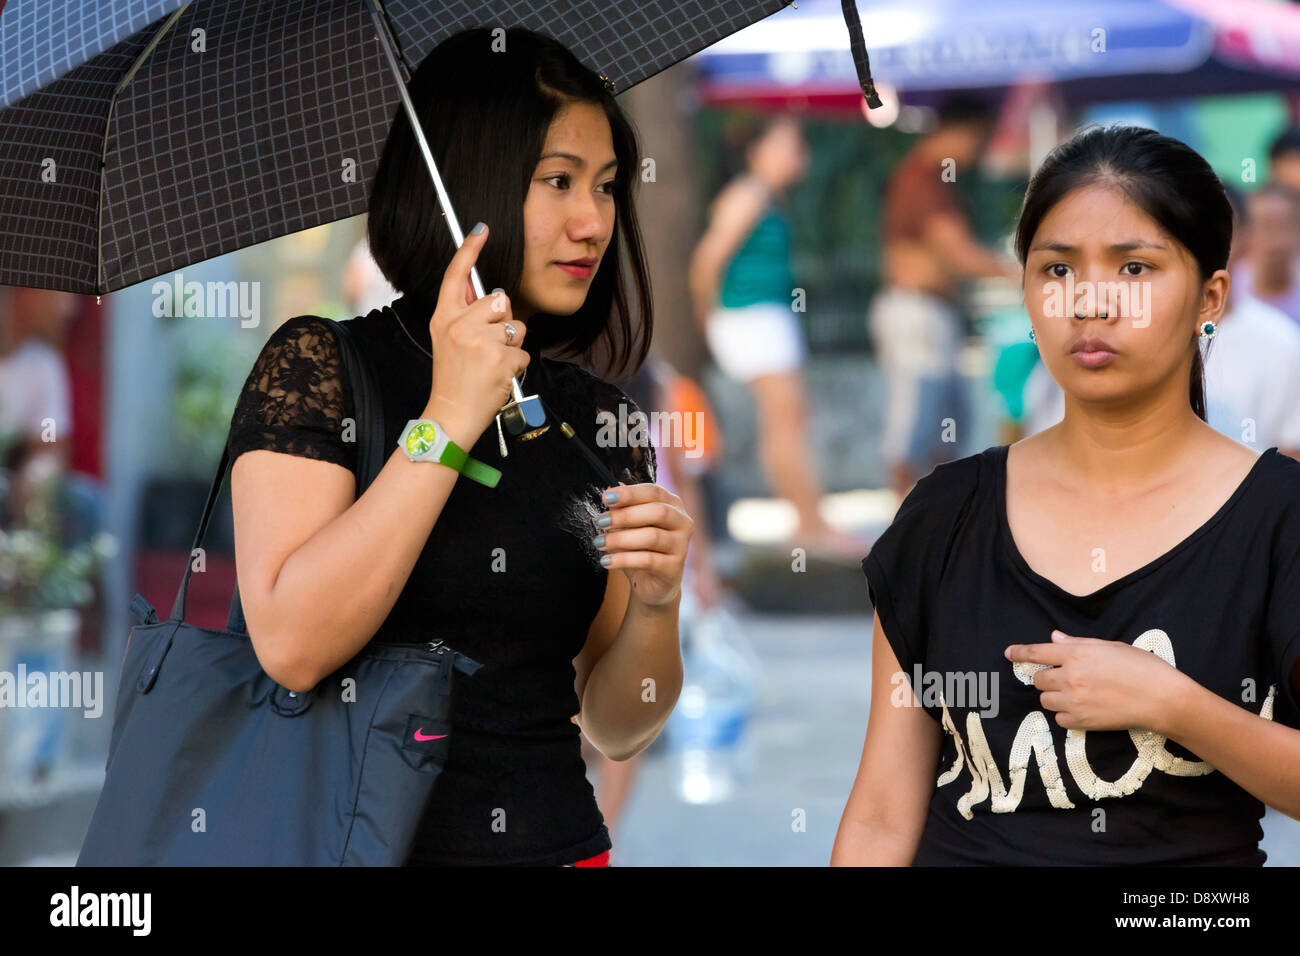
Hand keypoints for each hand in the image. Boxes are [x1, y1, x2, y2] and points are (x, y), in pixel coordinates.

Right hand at [425, 223, 528, 444]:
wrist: (452, 413)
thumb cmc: (453, 377)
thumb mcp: (447, 339)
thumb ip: (465, 314)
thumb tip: (488, 293)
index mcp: (444, 317)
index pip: (457, 276)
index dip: (470, 250)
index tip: (481, 229)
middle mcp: (460, 326)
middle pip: (499, 300)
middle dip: (503, 320)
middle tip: (487, 344)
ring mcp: (481, 342)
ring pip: (516, 326)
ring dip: (512, 344)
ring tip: (492, 362)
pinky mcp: (500, 359)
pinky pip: (523, 351)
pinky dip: (516, 364)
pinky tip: (498, 375)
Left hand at [594, 482, 692, 606]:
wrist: (651, 584)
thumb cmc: (639, 548)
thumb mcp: (628, 526)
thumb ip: (622, 508)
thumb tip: (609, 491)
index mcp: (673, 504)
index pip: (654, 492)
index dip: (630, 493)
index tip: (606, 498)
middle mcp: (683, 522)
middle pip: (658, 512)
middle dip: (625, 515)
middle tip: (601, 521)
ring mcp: (681, 546)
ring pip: (652, 537)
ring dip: (621, 538)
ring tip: (599, 543)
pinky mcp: (674, 568)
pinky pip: (648, 560)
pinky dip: (624, 559)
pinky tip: (606, 561)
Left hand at [1003, 630, 1187, 733]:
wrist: (1162, 699)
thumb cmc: (1141, 667)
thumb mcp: (1110, 646)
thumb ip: (1078, 643)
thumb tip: (1054, 638)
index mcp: (1077, 655)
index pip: (1037, 652)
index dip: (1020, 652)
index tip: (1009, 653)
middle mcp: (1070, 677)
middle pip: (1038, 679)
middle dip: (1046, 678)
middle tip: (1065, 678)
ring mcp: (1074, 701)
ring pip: (1045, 700)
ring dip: (1054, 696)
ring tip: (1075, 694)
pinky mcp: (1082, 722)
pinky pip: (1059, 719)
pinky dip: (1065, 714)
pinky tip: (1082, 708)